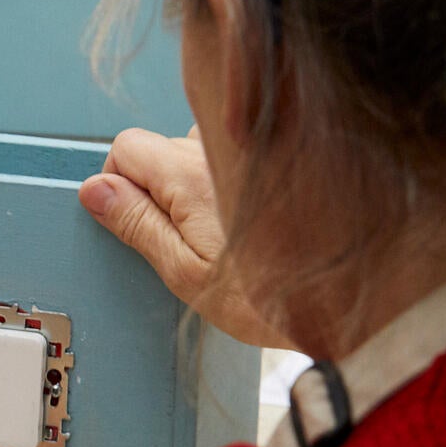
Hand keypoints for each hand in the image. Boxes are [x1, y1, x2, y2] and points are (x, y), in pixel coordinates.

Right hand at [79, 128, 293, 348]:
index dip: (117, 182)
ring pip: (198, 144)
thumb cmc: (272, 299)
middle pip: (162, 144)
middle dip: (157, 183)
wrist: (350, 302)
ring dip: (194, 176)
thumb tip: (95, 191)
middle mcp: (223, 151)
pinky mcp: (285, 161)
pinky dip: (230, 175)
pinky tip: (246, 213)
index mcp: (191, 175)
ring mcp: (257, 151)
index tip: (132, 218)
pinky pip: (238, 152)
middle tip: (182, 234)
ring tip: (216, 226)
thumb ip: (137, 225)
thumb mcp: (186, 274)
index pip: (126, 146)